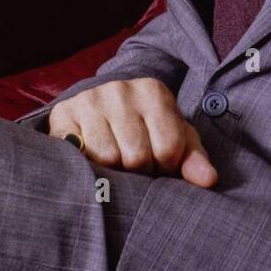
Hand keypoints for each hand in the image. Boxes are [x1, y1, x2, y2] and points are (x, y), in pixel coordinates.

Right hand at [48, 77, 216, 187]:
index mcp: (153, 91)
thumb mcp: (176, 139)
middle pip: (136, 156)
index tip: (159, 165)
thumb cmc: (147, 130)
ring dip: (113, 172)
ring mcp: (89, 100)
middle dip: (139, 172)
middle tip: (135, 168)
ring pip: (107, 158)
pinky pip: (78, 155)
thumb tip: (208, 180)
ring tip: (116, 164)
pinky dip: (87, 166)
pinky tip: (92, 161)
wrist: (102, 109)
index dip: (165, 168)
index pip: (168, 148)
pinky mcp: (63, 115)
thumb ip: (194, 159)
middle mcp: (120, 89)